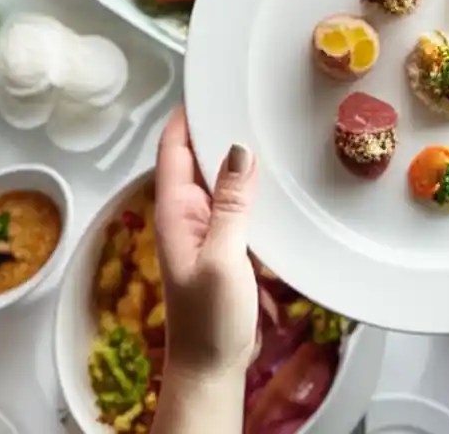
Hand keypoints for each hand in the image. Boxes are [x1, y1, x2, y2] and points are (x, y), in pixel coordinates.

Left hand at [155, 106, 259, 377]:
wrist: (213, 365)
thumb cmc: (208, 320)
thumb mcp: (222, 256)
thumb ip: (231, 203)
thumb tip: (239, 151)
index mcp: (175, 210)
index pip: (174, 147)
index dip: (188, 113)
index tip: (208, 83)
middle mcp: (187, 213)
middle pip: (198, 157)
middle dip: (217, 127)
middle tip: (247, 97)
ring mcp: (207, 229)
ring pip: (221, 179)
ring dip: (238, 157)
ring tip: (265, 128)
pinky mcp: (226, 244)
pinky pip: (238, 203)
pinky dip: (253, 187)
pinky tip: (274, 180)